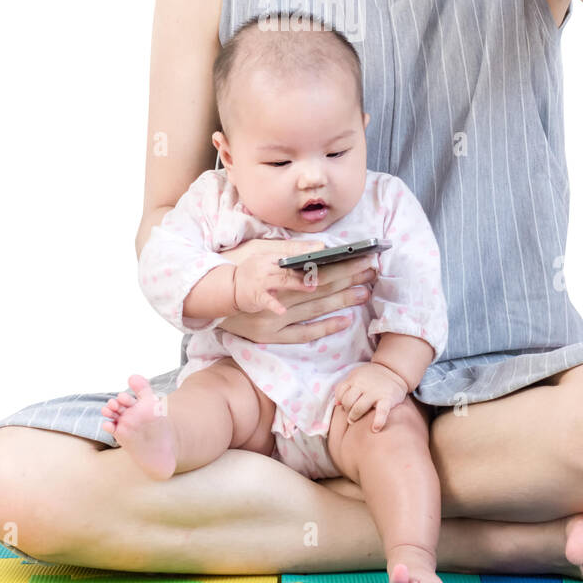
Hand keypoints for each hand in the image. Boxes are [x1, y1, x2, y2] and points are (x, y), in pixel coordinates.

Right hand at [219, 238, 379, 343]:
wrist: (209, 296)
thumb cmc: (236, 267)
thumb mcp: (259, 250)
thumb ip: (291, 250)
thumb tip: (322, 247)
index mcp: (273, 273)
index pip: (317, 268)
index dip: (342, 263)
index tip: (363, 257)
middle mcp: (276, 298)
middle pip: (320, 287)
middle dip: (349, 278)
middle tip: (372, 271)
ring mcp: (274, 320)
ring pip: (316, 309)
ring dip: (343, 300)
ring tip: (365, 292)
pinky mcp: (271, 336)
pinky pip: (303, 334)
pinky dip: (325, 327)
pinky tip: (345, 321)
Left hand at [334, 362, 408, 431]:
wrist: (394, 370)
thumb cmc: (372, 377)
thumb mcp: (357, 376)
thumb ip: (346, 386)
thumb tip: (337, 403)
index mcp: (355, 379)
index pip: (341, 393)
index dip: (341, 401)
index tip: (345, 405)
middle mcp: (363, 385)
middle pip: (348, 401)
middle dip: (347, 409)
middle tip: (351, 413)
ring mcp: (375, 392)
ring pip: (359, 407)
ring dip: (354, 416)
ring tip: (354, 420)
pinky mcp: (387, 398)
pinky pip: (382, 411)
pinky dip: (378, 421)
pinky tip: (375, 428)